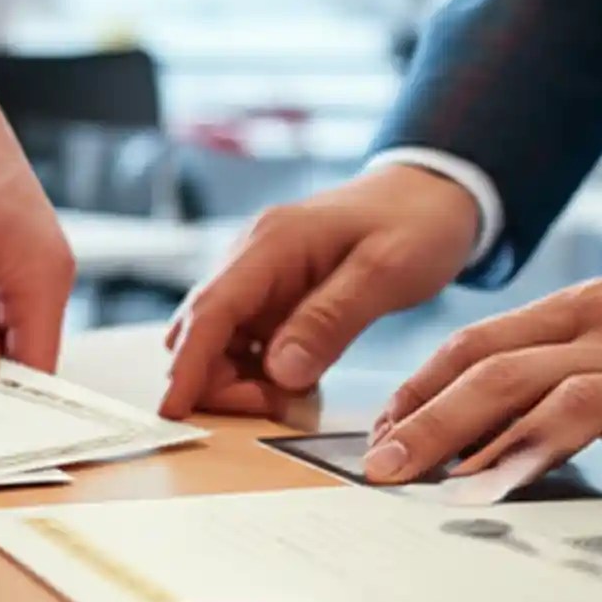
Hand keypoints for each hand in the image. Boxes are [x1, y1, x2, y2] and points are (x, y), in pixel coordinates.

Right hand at [160, 165, 478, 418]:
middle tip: (276, 408)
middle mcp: (249, 259)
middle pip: (201, 332)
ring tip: (293, 396)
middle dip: (219, 382)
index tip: (172, 409)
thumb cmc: (415, 223)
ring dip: (239, 381)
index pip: (211, 310)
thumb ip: (331, 321)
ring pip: (218, 343)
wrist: (430, 193)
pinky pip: (244, 344)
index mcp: (271, 245)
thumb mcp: (388, 271)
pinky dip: (258, 373)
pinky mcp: (268, 296)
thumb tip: (279, 372)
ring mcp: (256, 278)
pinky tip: (297, 380)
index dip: (187, 364)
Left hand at [366, 268, 601, 506]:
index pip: (476, 346)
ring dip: (517, 446)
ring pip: (579, 399)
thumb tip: (455, 407)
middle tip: (390, 468)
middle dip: (437, 423)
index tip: (381, 433)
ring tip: (469, 488)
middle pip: (504, 374)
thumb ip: (540, 355)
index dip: (420, 389)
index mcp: (576, 312)